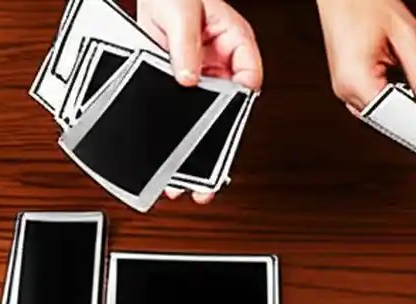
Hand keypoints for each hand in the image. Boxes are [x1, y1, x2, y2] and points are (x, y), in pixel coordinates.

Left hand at [137, 0, 262, 204]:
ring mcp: (200, 74)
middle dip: (218, 140)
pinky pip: (180, 109)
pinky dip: (173, 132)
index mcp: (235, 42)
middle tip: (212, 170)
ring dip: (194, 144)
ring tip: (186, 175)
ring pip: (204, 114)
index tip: (231, 119)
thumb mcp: (182, 13)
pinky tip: (166, 152)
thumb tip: (188, 80)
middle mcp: (221, 63)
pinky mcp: (177, 80)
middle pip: (226, 106)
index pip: (249, 76)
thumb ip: (186, 47)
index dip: (242, 100)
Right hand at [315, 0, 415, 119]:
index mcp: (357, 81)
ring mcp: (345, 91)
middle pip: (391, 122)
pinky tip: (407, 85)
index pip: (397, 120)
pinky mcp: (349, 87)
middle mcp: (347, 92)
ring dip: (407, 106)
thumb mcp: (408, 37)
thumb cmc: (365, 3)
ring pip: (385, 116)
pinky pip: (378, 104)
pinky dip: (396, 99)